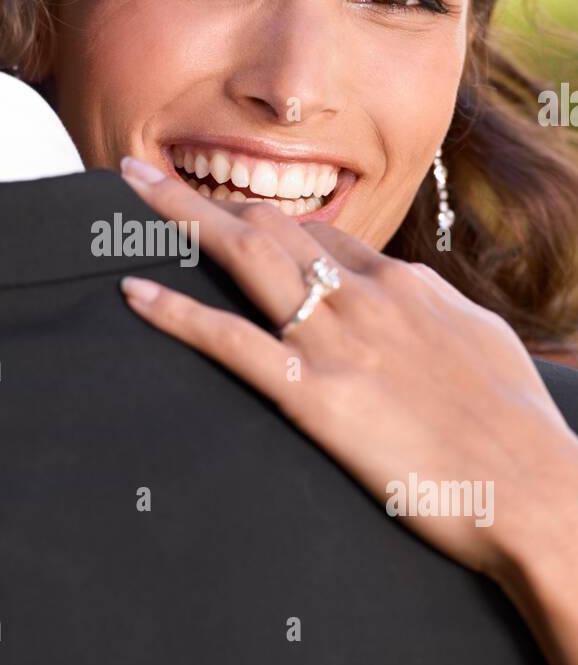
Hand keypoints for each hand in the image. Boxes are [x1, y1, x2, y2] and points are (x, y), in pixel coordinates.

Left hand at [117, 157, 577, 591]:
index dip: (267, 223)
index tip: (230, 218)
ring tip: (128, 187)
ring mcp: (336, 340)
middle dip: (206, 196)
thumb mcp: (481, 345)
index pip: (322, 236)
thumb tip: (414, 294)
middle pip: (270, 225)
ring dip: (179, 216)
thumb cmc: (518, 429)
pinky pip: (231, 341)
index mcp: (406, 285)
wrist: (537, 488)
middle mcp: (365, 296)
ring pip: (243, 258)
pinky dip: (177, 314)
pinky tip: (134, 292)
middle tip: (148, 176)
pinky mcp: (315, 393)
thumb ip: (436, 313)